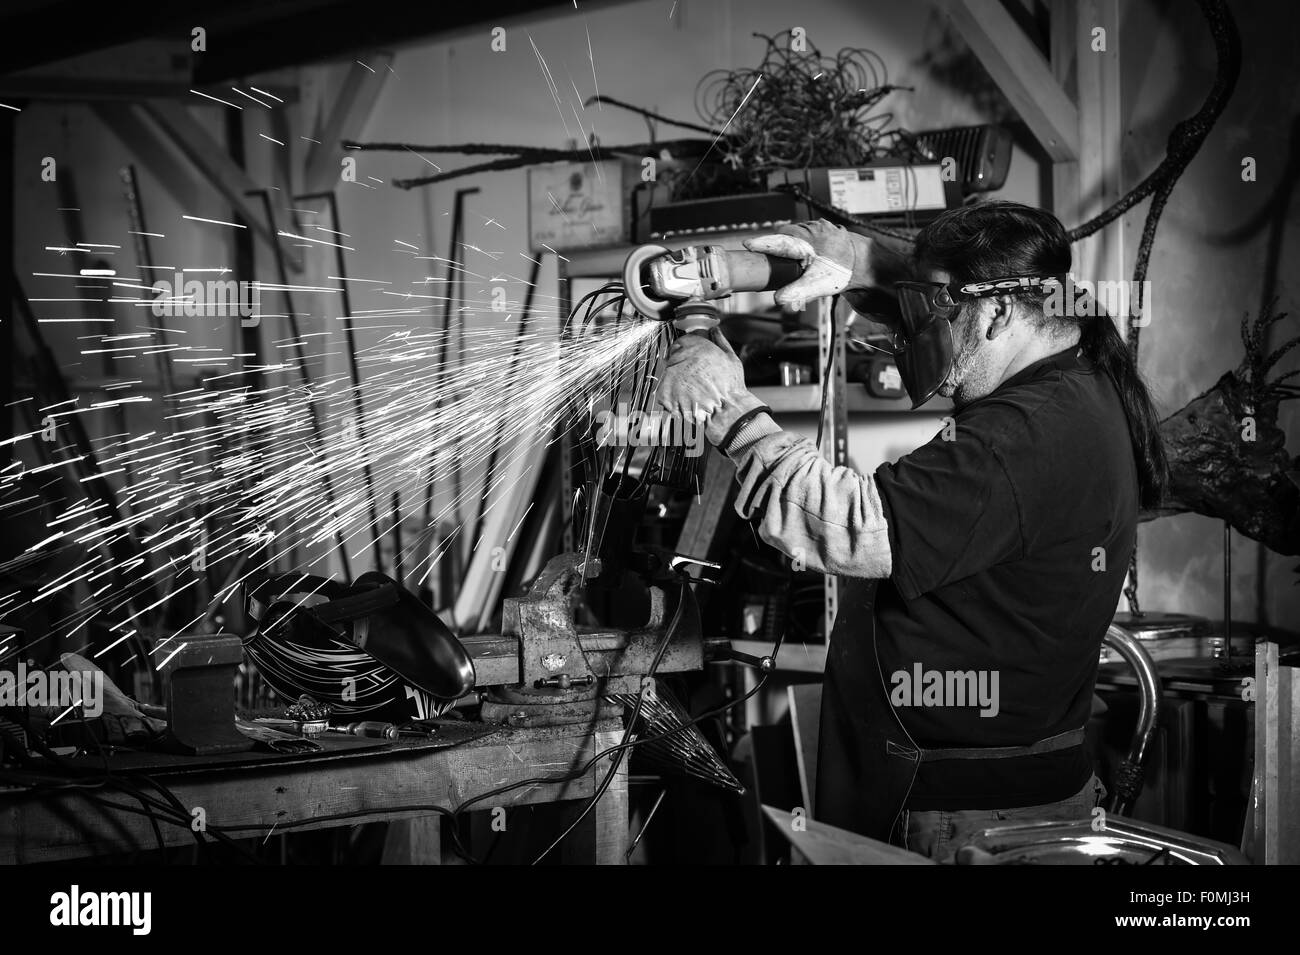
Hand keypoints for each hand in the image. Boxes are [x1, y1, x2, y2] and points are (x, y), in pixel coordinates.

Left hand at [655, 329, 747, 422]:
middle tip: (696, 378)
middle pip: (673, 358)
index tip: (690, 358)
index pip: (680, 342)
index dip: (686, 350)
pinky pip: (664, 391)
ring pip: (668, 374)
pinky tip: (687, 399)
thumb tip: (714, 331)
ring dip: (677, 380)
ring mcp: (671, 376)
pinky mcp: (665, 393)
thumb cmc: (732, 386)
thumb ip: (720, 341)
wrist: (728, 410)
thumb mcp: (732, 358)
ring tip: (695, 391)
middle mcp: (681, 358)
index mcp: (696, 347)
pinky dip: (672, 396)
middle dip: (682, 366)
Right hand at [744, 219, 874, 310]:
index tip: (748, 244)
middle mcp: (810, 230)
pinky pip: (804, 240)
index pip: (778, 241)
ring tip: (798, 274)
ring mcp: (816, 229)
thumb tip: (779, 300)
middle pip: (784, 239)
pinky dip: (801, 252)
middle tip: (775, 267)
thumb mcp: (818, 284)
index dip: (762, 244)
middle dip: (778, 251)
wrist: (866, 263)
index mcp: (806, 240)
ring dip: (791, 253)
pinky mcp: (821, 232)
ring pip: (795, 239)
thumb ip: (797, 292)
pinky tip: (806, 266)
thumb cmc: (844, 270)